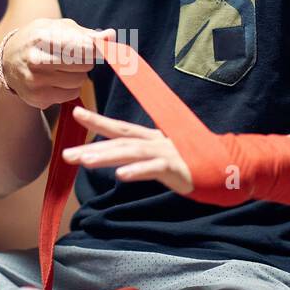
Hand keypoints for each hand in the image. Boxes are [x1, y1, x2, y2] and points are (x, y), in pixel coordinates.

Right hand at [2, 20, 115, 109]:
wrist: (8, 61)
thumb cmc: (39, 39)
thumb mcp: (58, 27)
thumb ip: (86, 33)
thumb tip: (111, 36)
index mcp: (42, 37)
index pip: (84, 47)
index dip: (95, 48)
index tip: (96, 47)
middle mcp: (36, 60)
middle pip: (85, 65)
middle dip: (85, 61)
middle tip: (72, 56)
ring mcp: (35, 81)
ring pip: (80, 81)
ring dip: (78, 75)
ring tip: (62, 68)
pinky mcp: (38, 97)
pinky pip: (72, 94)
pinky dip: (70, 88)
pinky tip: (56, 80)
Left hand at [61, 105, 193, 193]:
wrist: (223, 167)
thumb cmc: (191, 163)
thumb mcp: (161, 159)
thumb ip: (142, 158)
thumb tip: (120, 162)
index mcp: (150, 139)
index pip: (120, 129)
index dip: (98, 120)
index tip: (76, 113)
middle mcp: (154, 142)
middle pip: (119, 142)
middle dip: (91, 146)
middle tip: (65, 154)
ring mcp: (165, 153)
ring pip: (131, 153)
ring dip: (107, 156)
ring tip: (85, 161)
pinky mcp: (176, 167)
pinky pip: (154, 169)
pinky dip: (137, 171)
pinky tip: (121, 176)